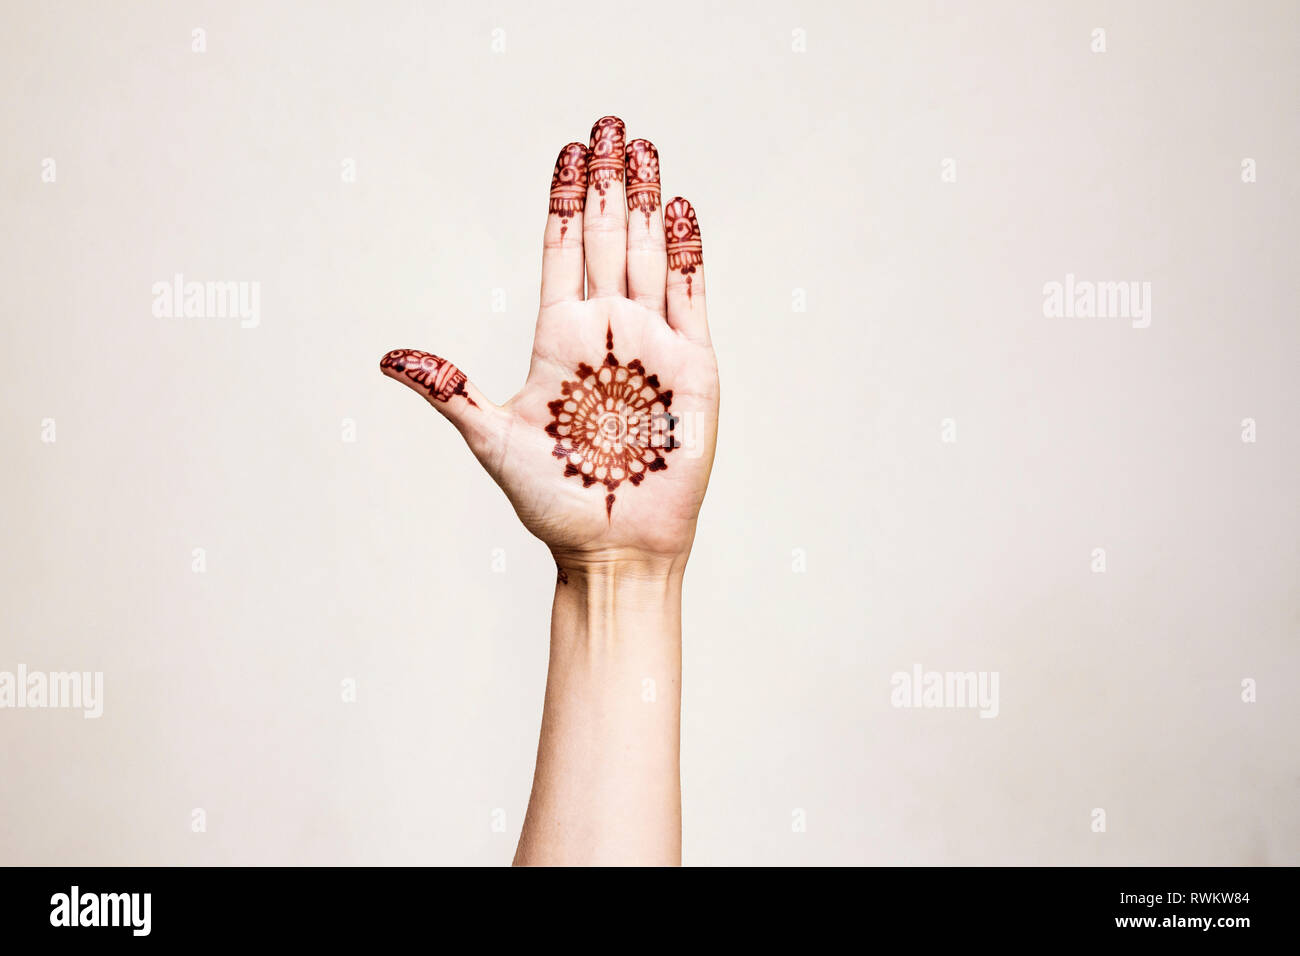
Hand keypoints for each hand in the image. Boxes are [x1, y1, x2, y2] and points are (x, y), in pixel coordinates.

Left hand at [380, 116, 717, 575]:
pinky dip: (684, 252)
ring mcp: (651, 344)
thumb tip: (389, 358)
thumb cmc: (555, 501)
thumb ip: (449, 389)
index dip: (565, 202)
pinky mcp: (692, 366)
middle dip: (607, 183)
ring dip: (643, 202)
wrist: (615, 546)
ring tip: (641, 149)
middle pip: (607, 239)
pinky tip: (676, 209)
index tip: (568, 153)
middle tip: (607, 127)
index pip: (563, 252)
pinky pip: (689, 295)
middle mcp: (607, 332)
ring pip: (647, 255)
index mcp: (559, 339)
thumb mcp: (492, 439)